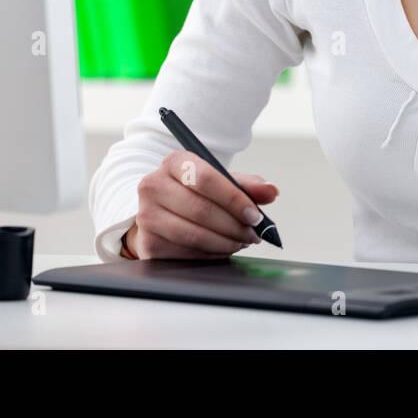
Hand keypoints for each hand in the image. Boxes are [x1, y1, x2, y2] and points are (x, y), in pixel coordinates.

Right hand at [125, 151, 278, 258]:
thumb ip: (248, 185)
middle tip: (253, 234)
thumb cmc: (195, 194)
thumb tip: (271, 191)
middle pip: (201, 210)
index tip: (255, 215)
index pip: (206, 179)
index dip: (234, 200)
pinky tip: (223, 249)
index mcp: (174, 162)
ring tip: (241, 242)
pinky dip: (212, 254)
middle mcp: (153, 185)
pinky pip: (187, 253)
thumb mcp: (221, 182)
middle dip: (234, 226)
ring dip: (225, 243)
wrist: (162, 211)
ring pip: (194, 235)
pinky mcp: (148, 243)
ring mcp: (146, 216)